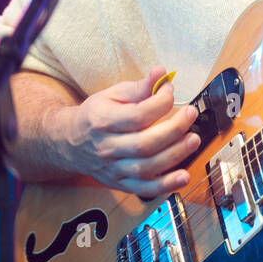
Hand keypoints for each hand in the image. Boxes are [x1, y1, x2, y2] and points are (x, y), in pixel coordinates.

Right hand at [50, 65, 200, 198]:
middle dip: (174, 129)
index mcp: (102, 121)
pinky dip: (166, 185)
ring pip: (146, 168)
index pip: (137, 116)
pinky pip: (144, 189)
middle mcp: (107, 148)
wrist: (69, 142)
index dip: (160, 103)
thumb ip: (139, 87)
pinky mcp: (120, 183)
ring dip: (175, 155)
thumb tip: (161, 72)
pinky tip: (183, 176)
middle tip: (191, 114)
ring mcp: (113, 169)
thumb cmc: (95, 115)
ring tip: (194, 139)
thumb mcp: (111, 95)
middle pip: (144, 144)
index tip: (171, 91)